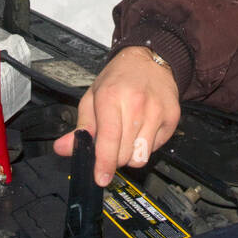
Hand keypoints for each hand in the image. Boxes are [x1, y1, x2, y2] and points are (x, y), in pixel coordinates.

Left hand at [52, 46, 180, 186]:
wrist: (151, 59)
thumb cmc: (119, 78)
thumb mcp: (93, 98)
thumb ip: (80, 127)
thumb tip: (64, 148)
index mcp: (111, 97)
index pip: (109, 139)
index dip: (104, 163)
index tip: (101, 177)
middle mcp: (136, 104)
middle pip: (125, 154)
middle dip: (115, 157)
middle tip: (112, 144)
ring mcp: (157, 111)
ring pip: (142, 156)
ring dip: (131, 154)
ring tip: (128, 136)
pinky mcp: (172, 117)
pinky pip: (156, 148)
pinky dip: (146, 146)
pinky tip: (143, 128)